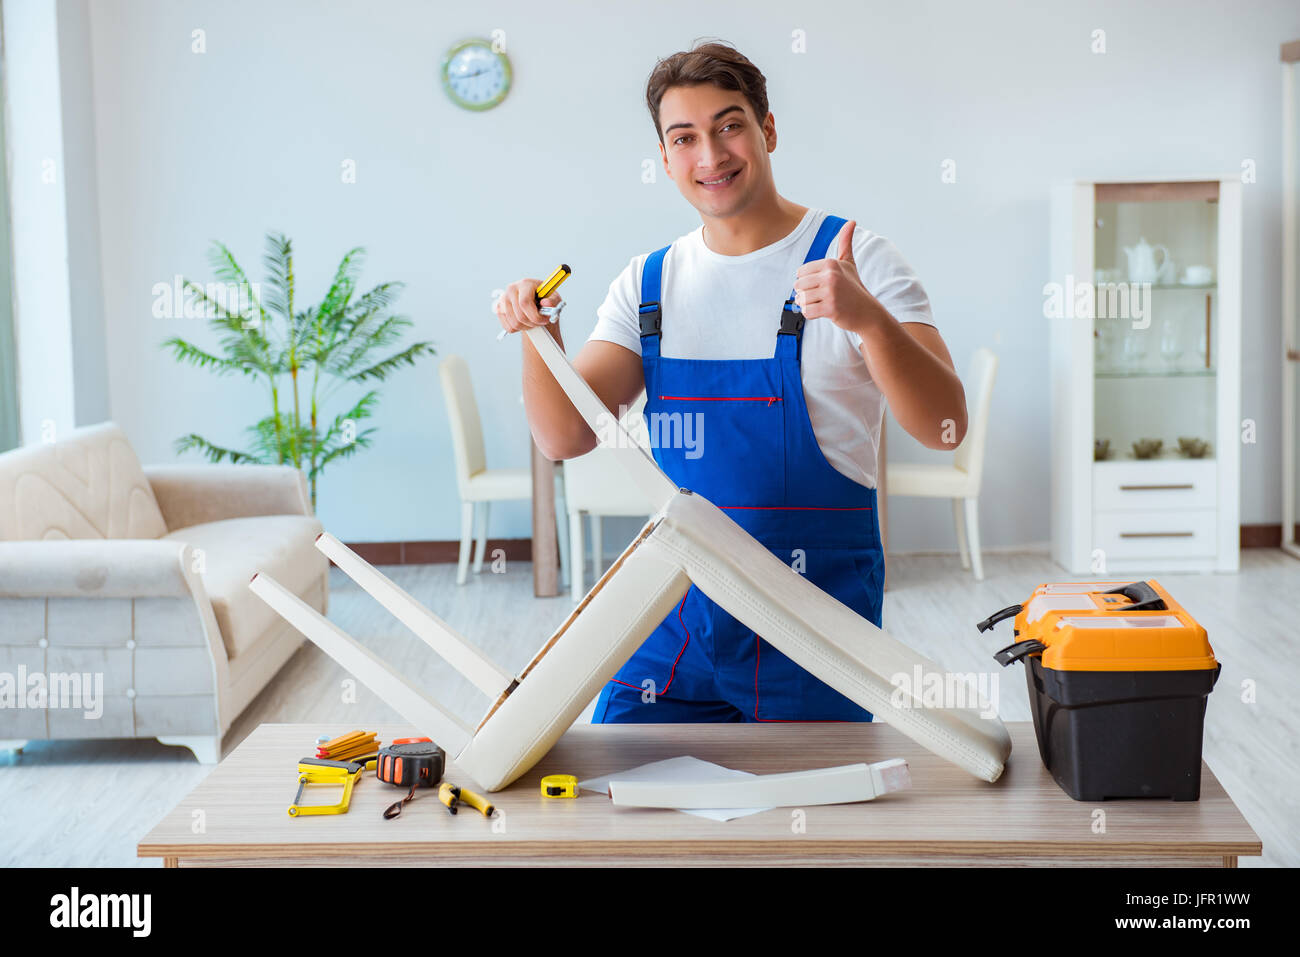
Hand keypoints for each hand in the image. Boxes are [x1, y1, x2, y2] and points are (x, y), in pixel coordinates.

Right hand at [495, 278, 561, 335]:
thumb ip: (553, 300)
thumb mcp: (554, 298)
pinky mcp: (499, 309)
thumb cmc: (545, 298)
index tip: (544, 320)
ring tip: (533, 322)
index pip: (524, 303)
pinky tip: (525, 322)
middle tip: (540, 322)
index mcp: (525, 283)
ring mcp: (503, 299)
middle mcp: (511, 289)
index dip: (535, 316)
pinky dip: (518, 329)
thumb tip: (546, 303)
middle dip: (532, 323)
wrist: (535, 301)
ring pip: (514, 323)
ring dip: (526, 327)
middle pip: (520, 315)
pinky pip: (508, 327)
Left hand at [791, 219, 879, 335]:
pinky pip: (806, 312)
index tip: (822, 285)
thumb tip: (852, 221)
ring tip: (822, 303)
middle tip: (822, 296)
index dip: (807, 281)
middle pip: (798, 286)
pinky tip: (823, 311)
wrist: (867, 312)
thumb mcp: (849, 263)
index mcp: (831, 263)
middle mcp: (830, 275)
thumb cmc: (854, 288)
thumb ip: (845, 242)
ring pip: (801, 299)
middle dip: (806, 294)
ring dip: (808, 304)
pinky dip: (811, 314)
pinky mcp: (830, 308)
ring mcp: (831, 292)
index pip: (800, 272)